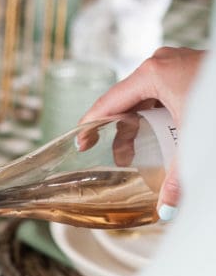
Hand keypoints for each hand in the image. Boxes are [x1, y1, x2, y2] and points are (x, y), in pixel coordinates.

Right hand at [79, 46, 204, 211]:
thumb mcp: (195, 144)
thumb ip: (176, 179)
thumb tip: (166, 213)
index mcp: (152, 74)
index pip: (107, 102)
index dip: (90, 126)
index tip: (80, 144)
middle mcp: (161, 63)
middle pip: (125, 100)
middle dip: (118, 132)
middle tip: (116, 159)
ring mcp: (177, 63)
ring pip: (144, 97)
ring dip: (138, 125)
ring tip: (135, 153)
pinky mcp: (190, 69)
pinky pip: (161, 92)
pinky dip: (155, 114)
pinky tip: (160, 135)